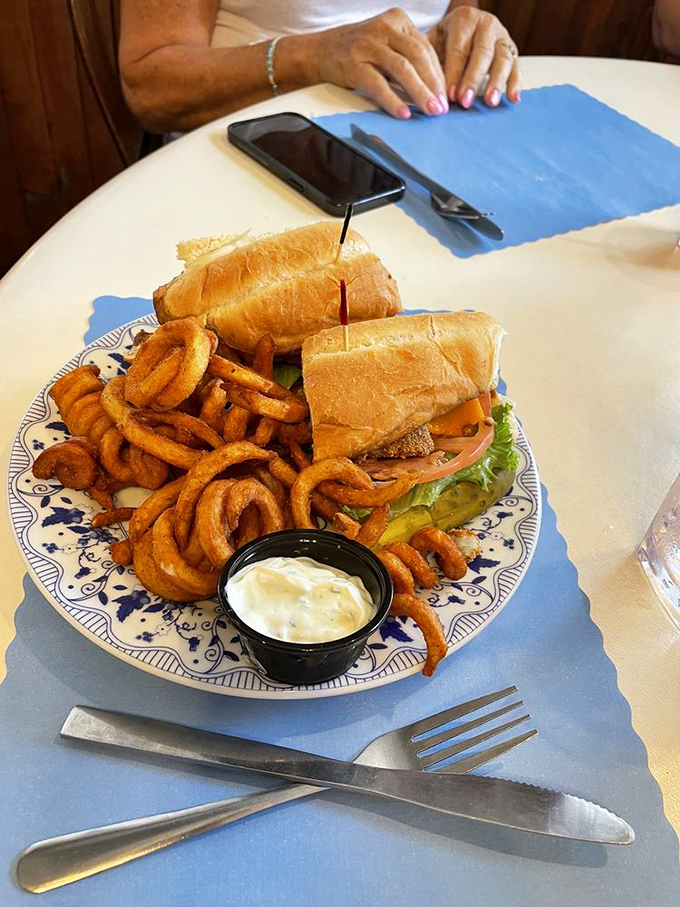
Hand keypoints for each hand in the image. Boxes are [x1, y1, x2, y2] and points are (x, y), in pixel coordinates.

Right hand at [313, 8, 448, 118]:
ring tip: (430, 111)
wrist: (319, 51)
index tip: (447, 95)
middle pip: (418, 56)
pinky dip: (392, 100)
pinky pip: (378, 84)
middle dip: (433, 84)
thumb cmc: (358, 53)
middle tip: (443, 108)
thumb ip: (407, 57)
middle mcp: (384, 27)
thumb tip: (435, 87)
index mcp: (398, 20)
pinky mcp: (354, 62)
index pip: (426, 48)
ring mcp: (368, 44)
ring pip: (402, 69)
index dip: (439, 74)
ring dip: (419, 93)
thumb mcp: (386, 45)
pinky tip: (403, 114)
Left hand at [429, 7, 520, 108]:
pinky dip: (515, 84)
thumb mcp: (434, 40)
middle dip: (473, 80)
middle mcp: (486, 25)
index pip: (459, 49)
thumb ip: (430, 59)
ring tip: (490, 102)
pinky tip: (512, 99)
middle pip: (482, 53)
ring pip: (503, 59)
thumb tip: (426, 86)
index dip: (454, 73)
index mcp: (464, 19)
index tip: (449, 95)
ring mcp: (502, 37)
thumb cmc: (447, 38)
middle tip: (465, 101)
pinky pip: (517, 67)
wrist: (466, 26)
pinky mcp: (513, 50)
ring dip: (497, 82)